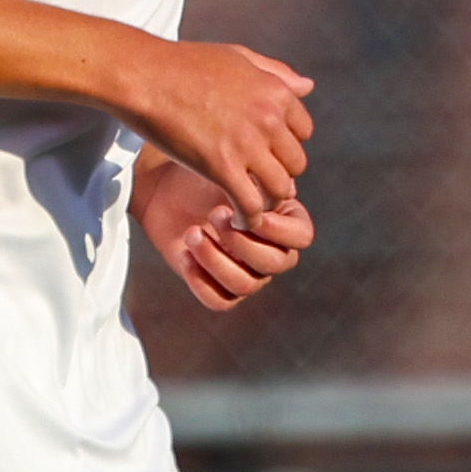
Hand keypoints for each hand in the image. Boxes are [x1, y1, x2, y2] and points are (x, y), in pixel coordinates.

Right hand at [121, 42, 313, 221]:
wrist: (144, 77)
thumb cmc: (185, 64)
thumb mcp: (239, 57)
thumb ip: (276, 73)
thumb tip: (308, 87)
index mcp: (276, 92)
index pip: (303, 131)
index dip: (285, 144)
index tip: (267, 153)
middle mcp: (270, 118)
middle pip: (296, 162)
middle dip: (279, 173)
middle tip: (258, 181)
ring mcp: (248, 144)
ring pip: (279, 188)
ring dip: (267, 199)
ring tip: (251, 204)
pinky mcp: (222, 167)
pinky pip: (251, 204)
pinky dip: (249, 217)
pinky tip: (238, 219)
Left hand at [134, 158, 311, 311]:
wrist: (169, 188)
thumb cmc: (209, 172)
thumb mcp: (236, 170)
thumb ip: (261, 182)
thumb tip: (288, 188)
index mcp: (286, 221)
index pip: (301, 237)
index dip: (279, 230)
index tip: (251, 211)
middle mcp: (273, 250)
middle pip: (274, 264)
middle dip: (242, 242)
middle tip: (215, 213)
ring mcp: (247, 271)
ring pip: (245, 285)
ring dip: (216, 259)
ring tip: (192, 232)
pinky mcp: (219, 286)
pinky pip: (219, 301)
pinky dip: (201, 281)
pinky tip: (185, 255)